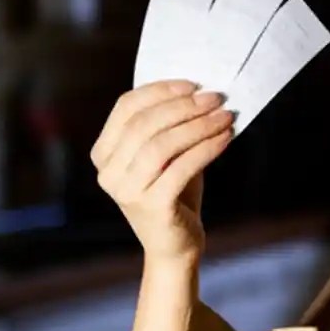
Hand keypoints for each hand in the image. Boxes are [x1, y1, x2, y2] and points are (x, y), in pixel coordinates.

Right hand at [90, 79, 235, 264]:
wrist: (176, 246)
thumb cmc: (175, 195)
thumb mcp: (168, 156)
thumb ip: (170, 126)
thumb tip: (200, 92)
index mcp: (104, 153)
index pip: (126, 107)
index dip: (160, 91)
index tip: (193, 84)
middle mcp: (108, 172)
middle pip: (145, 124)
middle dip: (184, 107)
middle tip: (216, 98)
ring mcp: (126, 191)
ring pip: (162, 144)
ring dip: (198, 126)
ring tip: (225, 116)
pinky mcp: (151, 206)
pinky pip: (181, 167)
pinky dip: (206, 149)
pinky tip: (226, 138)